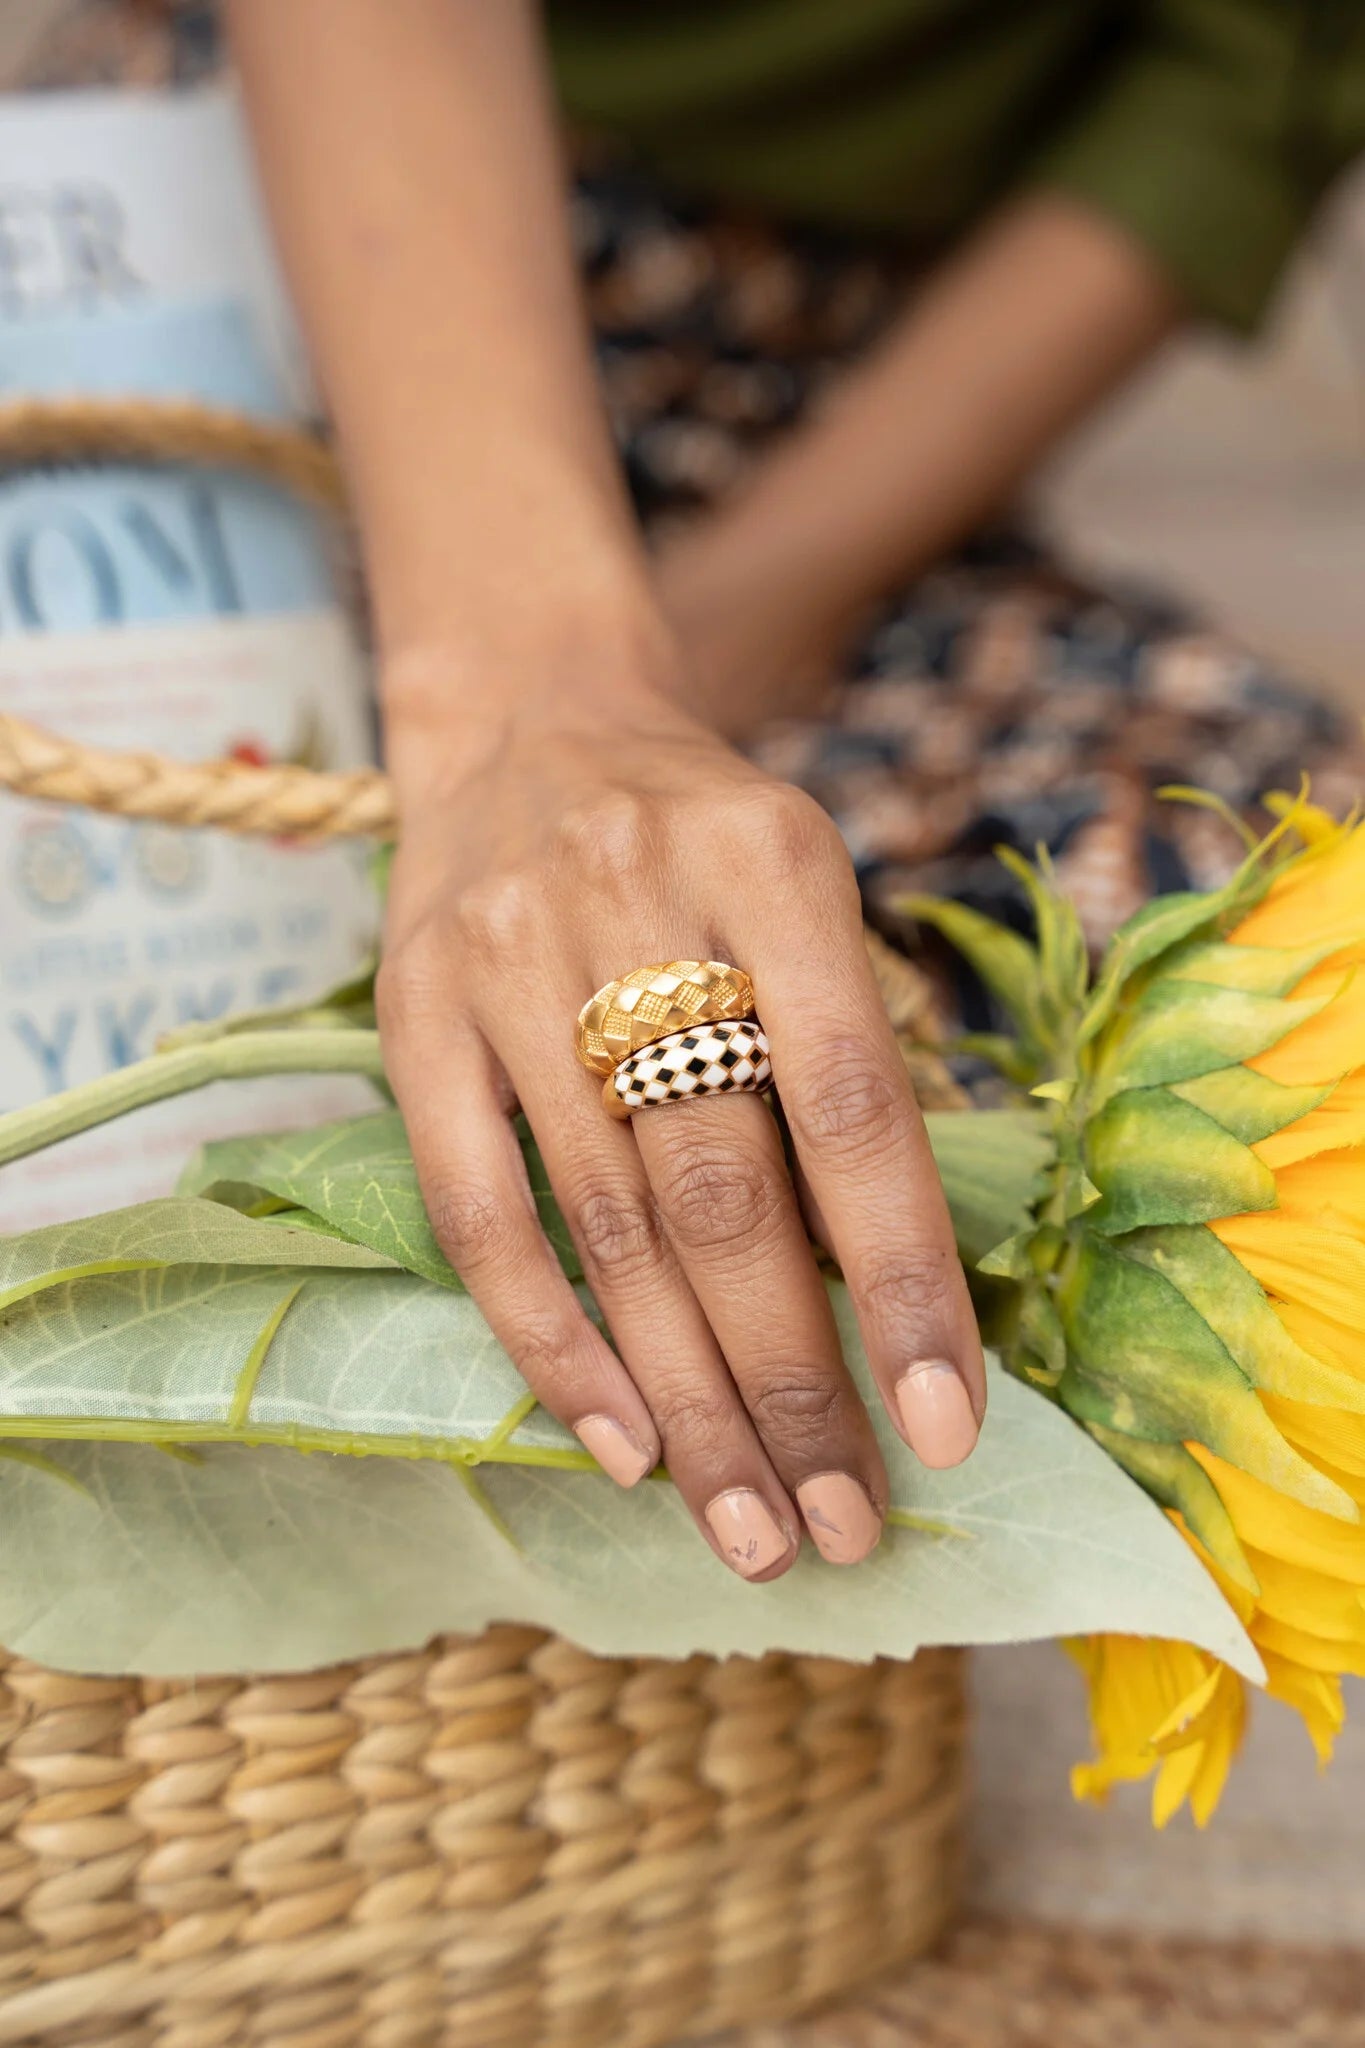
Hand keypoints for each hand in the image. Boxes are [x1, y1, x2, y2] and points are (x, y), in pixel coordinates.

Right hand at [378, 644, 983, 1579]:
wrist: (530, 724)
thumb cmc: (705, 841)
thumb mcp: (808, 890)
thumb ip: (849, 1055)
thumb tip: (894, 1295)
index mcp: (773, 862)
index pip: (854, 1104)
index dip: (907, 1277)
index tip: (953, 1424)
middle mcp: (635, 902)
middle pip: (723, 1191)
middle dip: (793, 1382)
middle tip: (843, 1525)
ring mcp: (506, 961)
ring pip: (607, 1225)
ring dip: (687, 1399)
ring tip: (751, 1526)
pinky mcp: (413, 1014)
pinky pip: (477, 1211)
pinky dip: (552, 1342)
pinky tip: (622, 1442)